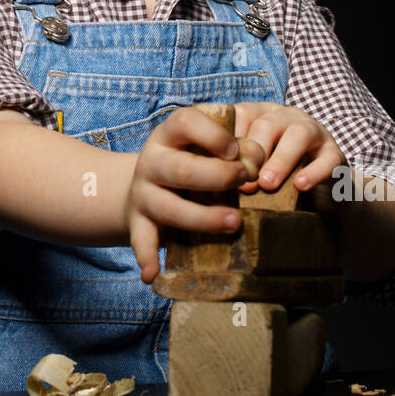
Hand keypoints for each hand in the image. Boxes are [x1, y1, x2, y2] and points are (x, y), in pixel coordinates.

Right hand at [124, 106, 264, 282]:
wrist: (146, 185)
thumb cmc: (191, 161)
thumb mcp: (206, 147)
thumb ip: (235, 149)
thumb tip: (256, 161)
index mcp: (169, 134)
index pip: (185, 122)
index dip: (212, 135)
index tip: (235, 150)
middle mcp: (152, 161)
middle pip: (180, 169)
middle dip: (217, 177)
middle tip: (244, 182)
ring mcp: (143, 192)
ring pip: (168, 207)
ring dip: (203, 218)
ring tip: (234, 223)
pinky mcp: (138, 221)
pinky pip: (140, 239)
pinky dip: (145, 257)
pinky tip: (152, 274)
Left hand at [230, 102, 343, 211]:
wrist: (320, 194)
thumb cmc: (277, 177)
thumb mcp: (254, 166)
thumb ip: (236, 164)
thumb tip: (211, 177)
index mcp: (263, 115)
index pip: (242, 114)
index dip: (229, 138)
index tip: (219, 165)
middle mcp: (288, 118)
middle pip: (267, 124)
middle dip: (254, 152)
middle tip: (244, 182)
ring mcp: (315, 133)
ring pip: (299, 134)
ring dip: (281, 159)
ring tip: (268, 184)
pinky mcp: (335, 154)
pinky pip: (328, 158)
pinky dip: (314, 172)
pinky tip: (300, 186)